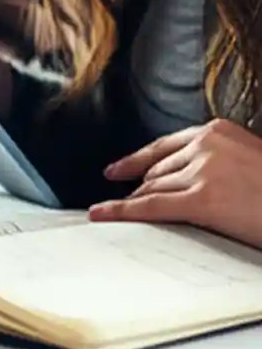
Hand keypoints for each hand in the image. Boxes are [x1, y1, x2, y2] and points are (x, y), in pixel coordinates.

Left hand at [90, 119, 261, 247]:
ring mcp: (203, 171)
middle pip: (156, 172)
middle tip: (125, 206)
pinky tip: (101, 214)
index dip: (135, 161)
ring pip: (152, 190)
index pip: (164, 146)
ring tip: (116, 217)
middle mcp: (206, 145)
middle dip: (141, 191)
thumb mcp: (248, 161)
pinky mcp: (201, 199)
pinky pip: (149, 206)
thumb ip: (217, 162)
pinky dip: (120, 211)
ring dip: (136, 205)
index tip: (114, 170)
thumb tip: (177, 179)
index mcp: (218, 131)